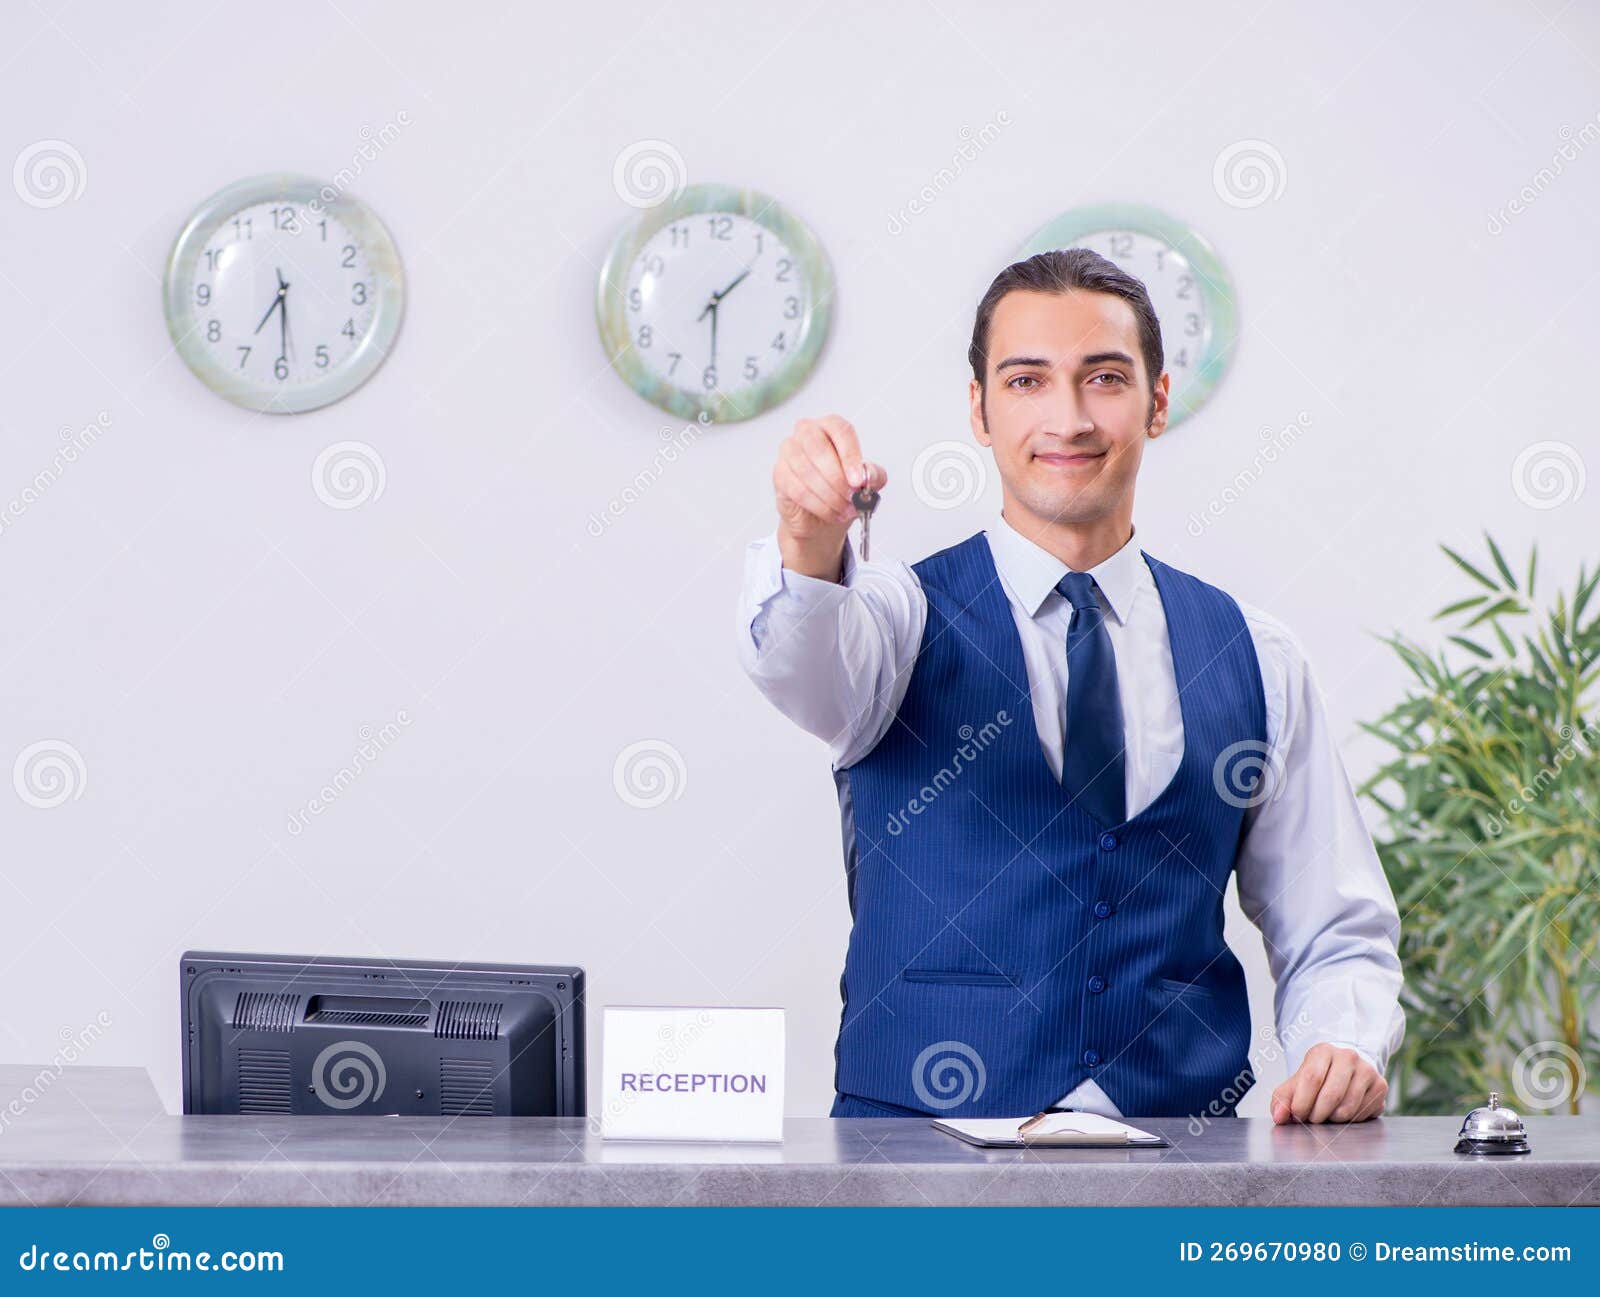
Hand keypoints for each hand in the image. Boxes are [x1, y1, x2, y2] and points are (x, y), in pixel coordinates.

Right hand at [773, 414, 886, 579]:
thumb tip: (869, 476)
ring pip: (807, 471)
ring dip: (829, 495)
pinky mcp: (779, 473)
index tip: (859, 480)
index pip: (840, 431)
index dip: (851, 456)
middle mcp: (807, 432)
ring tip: (844, 509)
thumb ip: (873, 476)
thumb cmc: (842, 490)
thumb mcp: (866, 483)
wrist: (821, 516)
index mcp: (831, 426)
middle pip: (819, 449)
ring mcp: (789, 451)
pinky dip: (818, 505)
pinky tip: (830, 513)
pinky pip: (797, 489)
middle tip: (852, 498)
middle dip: (838, 478)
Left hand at [1270, 1043, 1387, 1123]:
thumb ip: (1283, 1098)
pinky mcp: (1381, 1086)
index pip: (1312, 1078)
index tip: (1297, 1115)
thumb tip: (1278, 1117)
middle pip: (1331, 1095)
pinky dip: (1349, 1121)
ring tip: (1327, 1114)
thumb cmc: (1320, 1076)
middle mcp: (1348, 1057)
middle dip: (1317, 1114)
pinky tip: (1343, 1112)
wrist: (1347, 1068)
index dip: (1302, 1102)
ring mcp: (1367, 1071)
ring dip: (1332, 1119)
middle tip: (1312, 1119)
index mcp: (1323, 1051)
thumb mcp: (1298, 1081)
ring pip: (1347, 1108)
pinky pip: (1362, 1114)